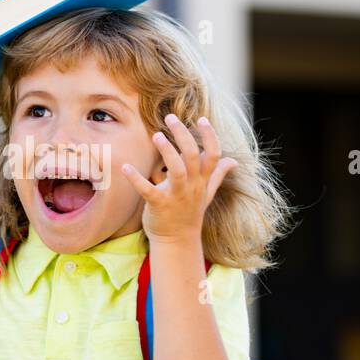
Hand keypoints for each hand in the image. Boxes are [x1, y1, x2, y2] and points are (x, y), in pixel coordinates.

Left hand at [121, 113, 236, 244]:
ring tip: (157, 135)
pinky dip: (136, 179)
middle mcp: (192, 187)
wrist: (178, 242)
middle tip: (170, 117)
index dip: (210, 136)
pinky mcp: (159, 205)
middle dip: (183, 135)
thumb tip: (233, 161)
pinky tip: (126, 167)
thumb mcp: (207, 194)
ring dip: (167, 152)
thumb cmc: (189, 214)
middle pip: (193, 156)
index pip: (213, 155)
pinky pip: (148, 191)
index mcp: (202, 181)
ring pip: (177, 170)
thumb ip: (218, 175)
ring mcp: (177, 196)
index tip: (202, 119)